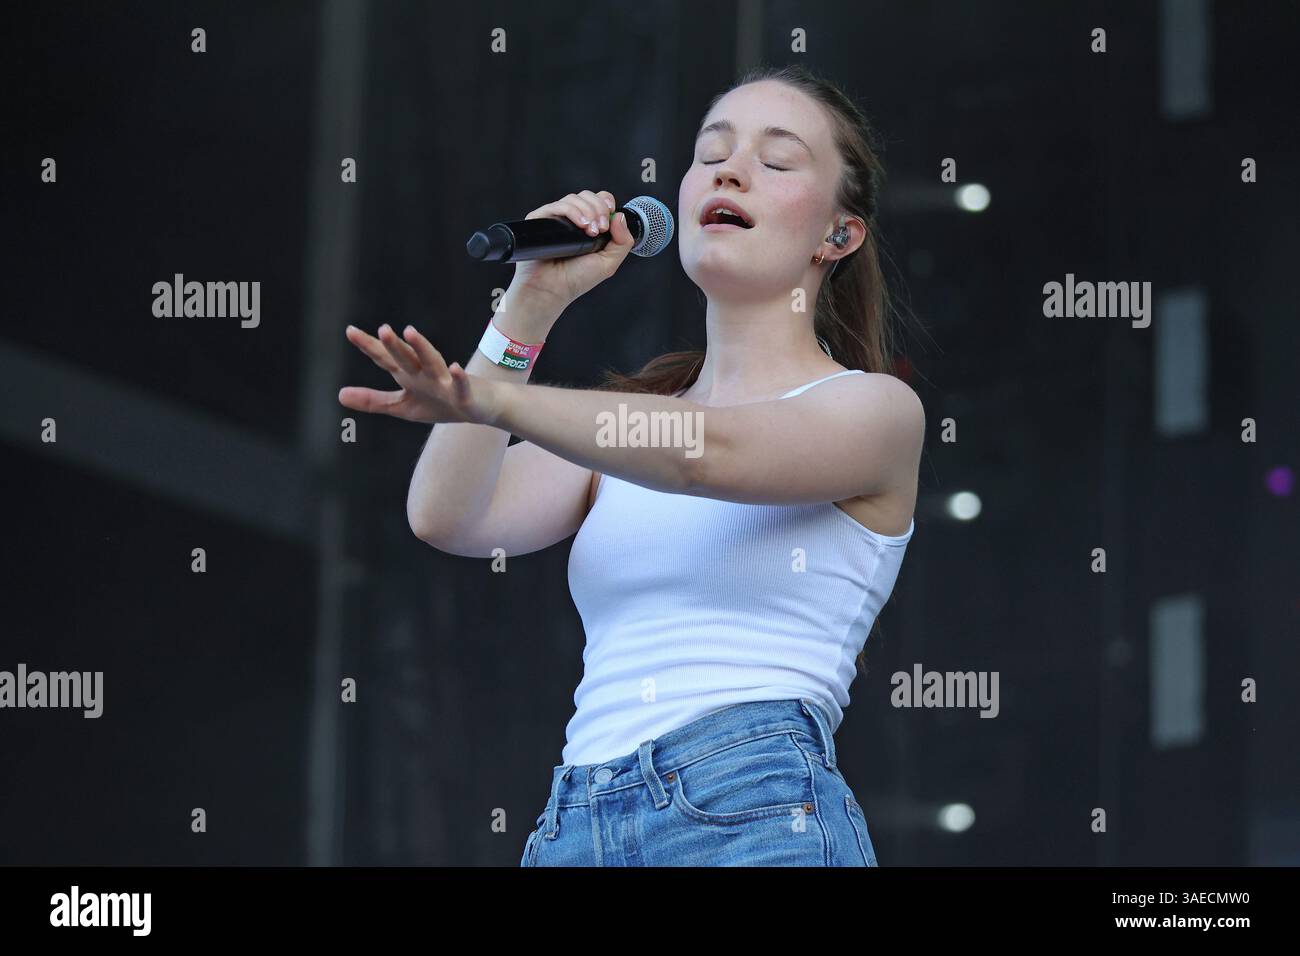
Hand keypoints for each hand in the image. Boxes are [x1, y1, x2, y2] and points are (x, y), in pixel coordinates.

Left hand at [338, 323, 500, 425]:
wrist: (482, 407)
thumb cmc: (443, 404)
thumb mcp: (403, 406)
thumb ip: (373, 400)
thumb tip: (339, 395)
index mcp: (409, 375)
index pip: (386, 358)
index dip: (369, 346)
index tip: (350, 331)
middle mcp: (425, 373)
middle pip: (406, 357)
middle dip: (393, 345)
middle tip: (381, 329)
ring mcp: (445, 381)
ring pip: (432, 362)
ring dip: (421, 347)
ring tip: (409, 332)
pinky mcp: (465, 394)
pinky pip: (461, 385)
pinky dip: (459, 377)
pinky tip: (455, 368)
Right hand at [509, 188, 635, 309]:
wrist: (552, 290)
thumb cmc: (576, 280)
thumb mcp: (609, 262)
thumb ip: (622, 241)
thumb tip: (619, 216)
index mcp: (587, 227)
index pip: (598, 201)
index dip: (605, 202)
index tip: (610, 213)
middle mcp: (572, 221)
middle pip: (587, 196)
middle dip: (598, 209)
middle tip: (600, 229)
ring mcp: (556, 219)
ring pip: (573, 198)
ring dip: (587, 211)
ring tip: (591, 232)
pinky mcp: (540, 220)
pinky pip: (557, 206)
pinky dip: (572, 211)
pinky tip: (580, 225)